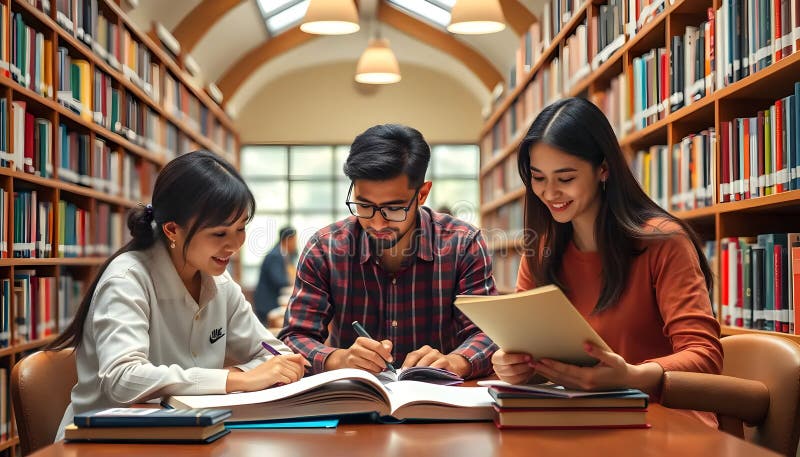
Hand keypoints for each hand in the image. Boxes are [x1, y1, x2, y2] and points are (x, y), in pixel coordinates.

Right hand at [226, 354, 307, 391]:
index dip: (305, 362)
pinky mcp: (275, 374)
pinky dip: (287, 384)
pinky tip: (281, 384)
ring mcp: (278, 366)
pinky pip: (289, 380)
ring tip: (286, 383)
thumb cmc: (260, 375)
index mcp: (280, 357)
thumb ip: (284, 365)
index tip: (307, 368)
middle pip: (299, 367)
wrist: (247, 379)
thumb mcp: (273, 366)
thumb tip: (299, 369)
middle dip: (300, 375)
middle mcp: (280, 360)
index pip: (298, 357)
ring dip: (293, 381)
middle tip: (294, 381)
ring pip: (295, 375)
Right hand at [324, 337, 393, 373]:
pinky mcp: (351, 368)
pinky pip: (366, 372)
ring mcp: (352, 358)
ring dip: (378, 369)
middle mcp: (355, 348)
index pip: (377, 346)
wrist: (345, 360)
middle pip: (374, 356)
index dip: (385, 353)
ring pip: (370, 365)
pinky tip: (373, 371)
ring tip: (379, 368)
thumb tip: (388, 349)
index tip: (390, 359)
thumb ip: (384, 345)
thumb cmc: (363, 352)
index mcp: (361, 340)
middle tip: (386, 366)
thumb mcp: (372, 345)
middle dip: (382, 362)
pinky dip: (372, 373)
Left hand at [402, 345, 470, 377]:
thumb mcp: (426, 367)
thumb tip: (404, 377)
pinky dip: (434, 367)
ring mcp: (438, 354)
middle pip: (416, 355)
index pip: (411, 355)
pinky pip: (439, 362)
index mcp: (422, 351)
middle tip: (406, 374)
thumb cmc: (436, 368)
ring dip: (421, 366)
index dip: (406, 363)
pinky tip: (430, 372)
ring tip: (416, 374)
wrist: (454, 365)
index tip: (401, 373)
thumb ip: (416, 369)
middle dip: (410, 365)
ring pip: (427, 358)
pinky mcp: (446, 360)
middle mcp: (429, 351)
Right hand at [492, 349, 536, 384]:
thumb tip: (527, 346)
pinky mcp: (509, 382)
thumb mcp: (511, 348)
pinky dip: (526, 376)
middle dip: (524, 366)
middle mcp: (497, 368)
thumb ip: (516, 348)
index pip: (505, 359)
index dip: (517, 358)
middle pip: (511, 369)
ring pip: (516, 377)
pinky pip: (518, 382)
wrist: (509, 359)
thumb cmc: (511, 352)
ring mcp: (502, 377)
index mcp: (496, 358)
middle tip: (533, 362)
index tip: (528, 356)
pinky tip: (530, 371)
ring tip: (533, 366)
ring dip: (526, 372)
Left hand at [531, 342, 661, 391]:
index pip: (567, 370)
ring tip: (533, 366)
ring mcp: (582, 388)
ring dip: (546, 374)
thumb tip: (585, 344)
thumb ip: (599, 352)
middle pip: (559, 377)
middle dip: (544, 369)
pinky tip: (545, 372)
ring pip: (559, 381)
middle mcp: (583, 384)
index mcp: (590, 377)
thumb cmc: (620, 368)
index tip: (542, 359)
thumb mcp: (613, 358)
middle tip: (531, 362)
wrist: (627, 381)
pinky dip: (553, 378)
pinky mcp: (581, 388)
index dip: (553, 365)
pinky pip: (563, 383)